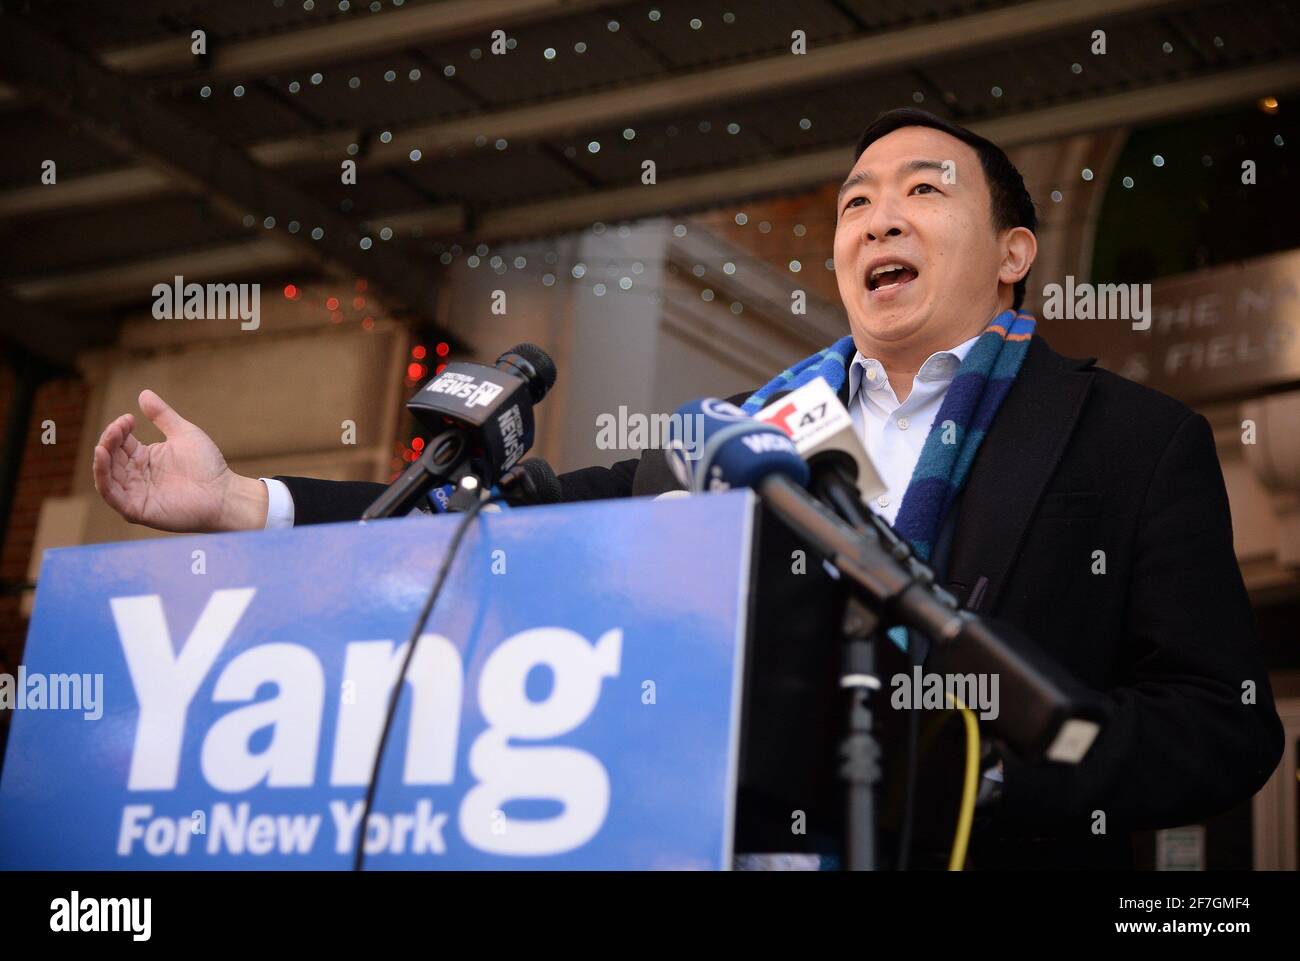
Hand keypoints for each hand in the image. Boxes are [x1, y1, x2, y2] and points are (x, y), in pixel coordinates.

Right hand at [92, 389, 267, 532]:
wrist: (223, 493)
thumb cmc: (207, 466)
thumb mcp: (183, 434)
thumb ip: (163, 416)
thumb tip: (144, 393)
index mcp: (143, 458)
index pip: (119, 443)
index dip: (119, 430)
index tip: (129, 418)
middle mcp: (135, 476)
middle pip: (110, 457)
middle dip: (110, 440)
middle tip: (120, 426)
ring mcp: (135, 493)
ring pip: (106, 475)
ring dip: (103, 457)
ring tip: (106, 442)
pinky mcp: (136, 510)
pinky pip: (111, 494)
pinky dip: (102, 477)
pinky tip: (103, 458)